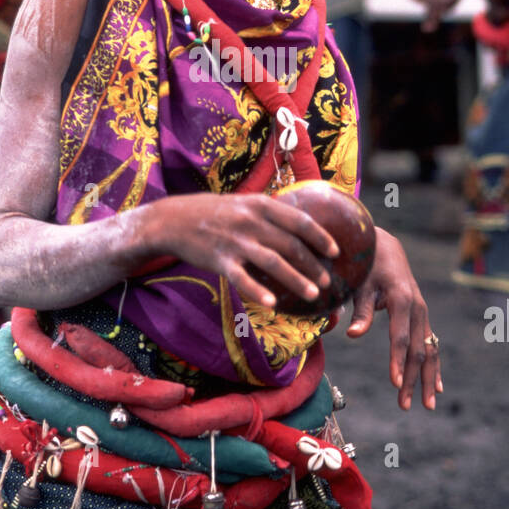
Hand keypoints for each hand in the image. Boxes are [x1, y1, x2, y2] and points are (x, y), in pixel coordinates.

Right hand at [150, 193, 340, 311]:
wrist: (173, 220)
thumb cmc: (213, 213)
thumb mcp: (243, 203)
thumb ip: (269, 213)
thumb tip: (298, 224)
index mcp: (260, 205)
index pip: (299, 221)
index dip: (320, 237)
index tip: (335, 251)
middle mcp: (251, 222)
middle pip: (291, 245)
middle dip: (313, 265)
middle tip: (327, 281)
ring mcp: (236, 242)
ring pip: (274, 263)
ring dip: (297, 280)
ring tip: (313, 295)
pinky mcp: (220, 260)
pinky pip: (243, 279)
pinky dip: (258, 292)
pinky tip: (272, 304)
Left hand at [346, 228, 441, 409]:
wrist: (386, 248)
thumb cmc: (368, 266)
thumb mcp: (361, 284)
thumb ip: (360, 310)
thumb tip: (352, 335)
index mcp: (402, 300)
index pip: (400, 337)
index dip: (397, 361)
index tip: (395, 384)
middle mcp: (418, 308)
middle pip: (417, 349)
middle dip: (412, 379)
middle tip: (404, 405)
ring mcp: (423, 313)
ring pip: (429, 350)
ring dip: (428, 378)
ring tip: (427, 405)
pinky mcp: (422, 318)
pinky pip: (431, 344)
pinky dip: (434, 366)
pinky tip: (436, 387)